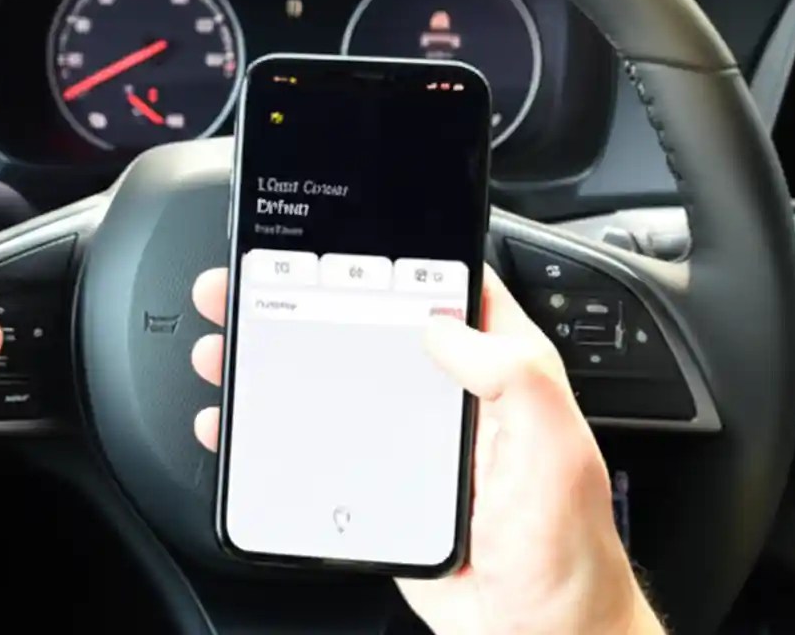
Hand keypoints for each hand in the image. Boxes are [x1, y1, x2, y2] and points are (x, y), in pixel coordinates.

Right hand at [187, 267, 662, 634]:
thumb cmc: (566, 556)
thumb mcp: (557, 454)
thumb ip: (516, 377)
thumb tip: (449, 326)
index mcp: (501, 375)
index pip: (451, 291)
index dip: (400, 258)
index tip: (341, 238)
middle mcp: (451, 401)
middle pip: (369, 331)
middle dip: (305, 302)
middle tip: (250, 287)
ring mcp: (409, 445)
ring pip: (333, 385)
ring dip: (276, 361)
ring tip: (228, 346)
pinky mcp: (378, 489)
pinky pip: (318, 447)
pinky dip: (273, 432)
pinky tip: (239, 423)